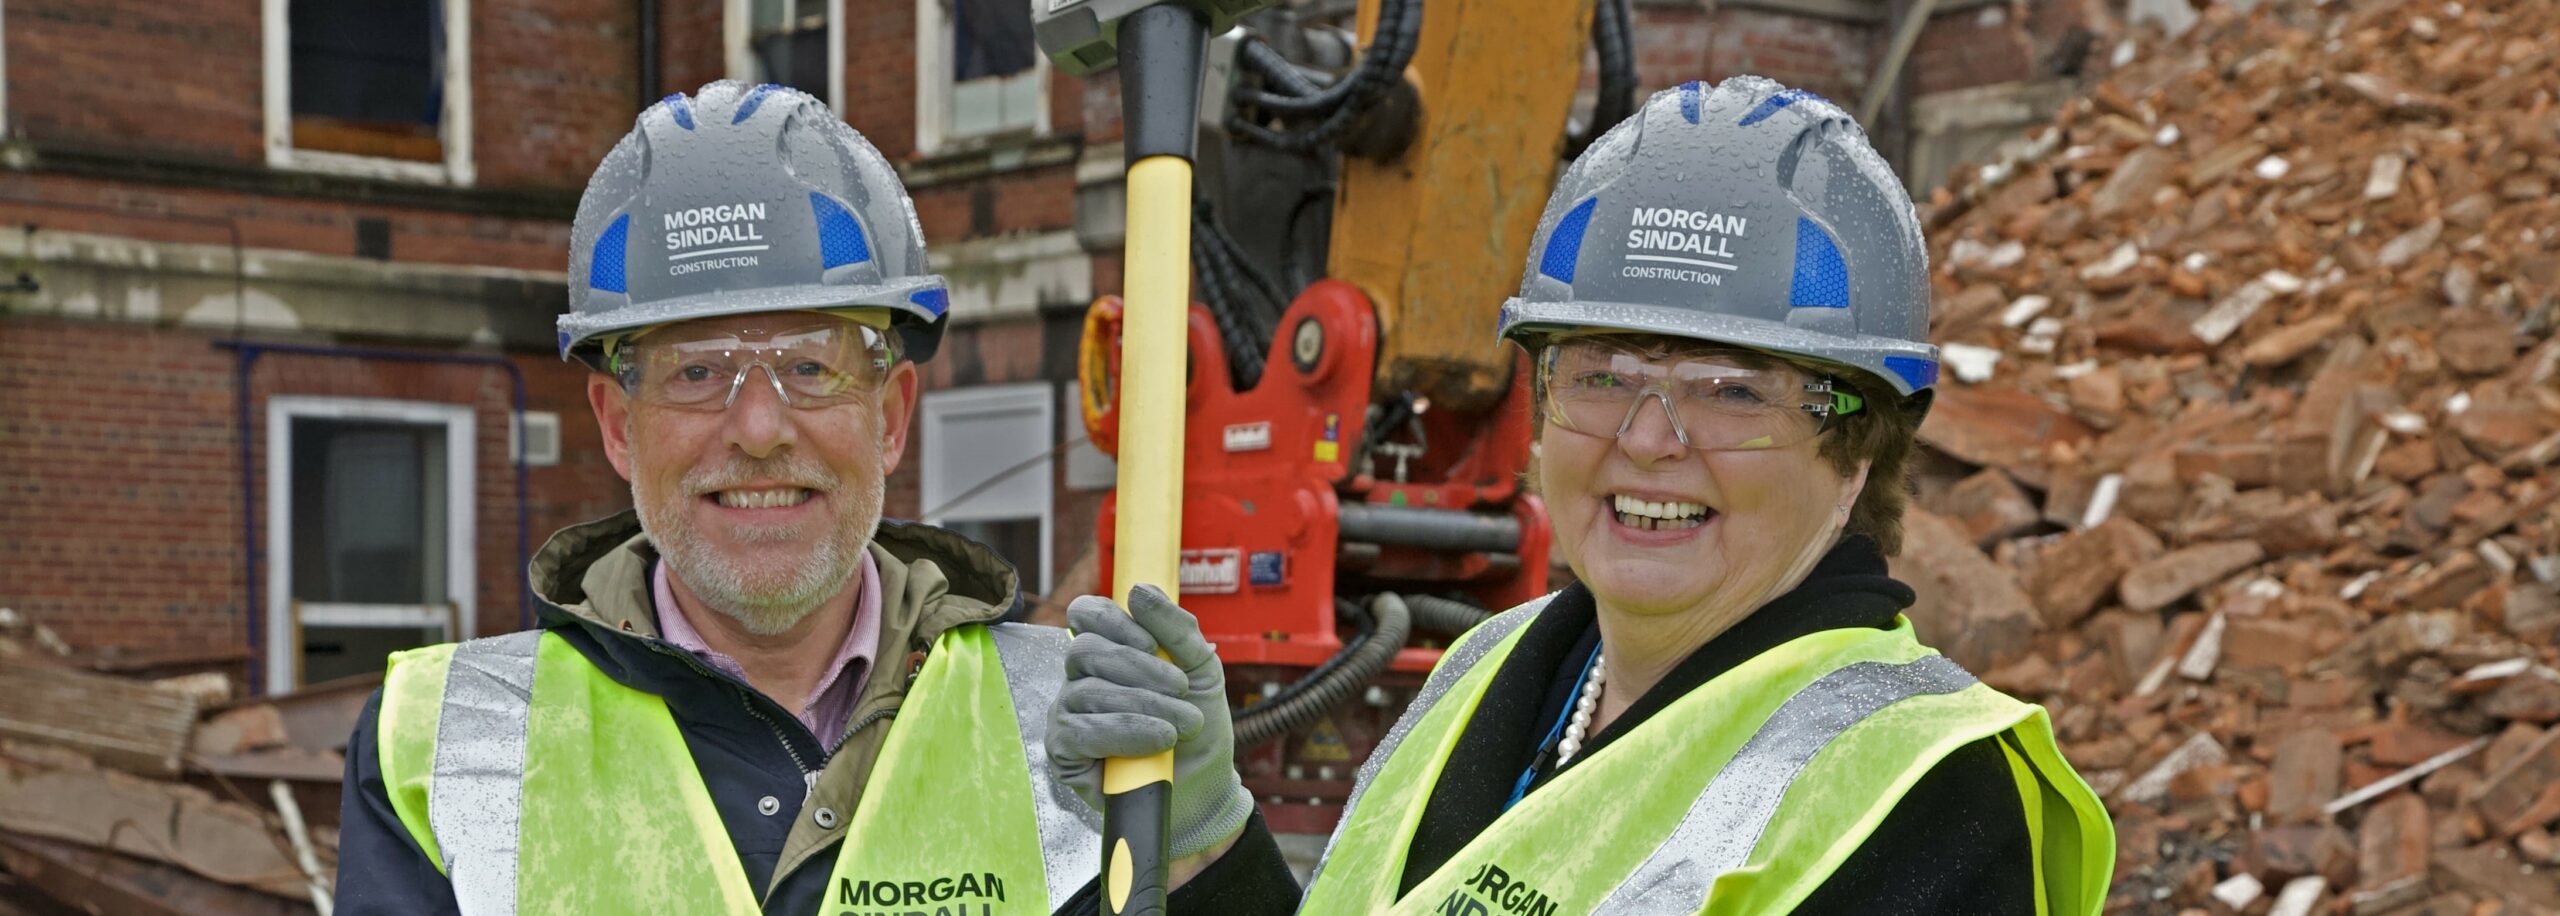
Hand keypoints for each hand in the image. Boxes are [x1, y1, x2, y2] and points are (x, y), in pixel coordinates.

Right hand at [1048, 584, 1253, 861]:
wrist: (1204, 787)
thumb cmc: (1198, 728)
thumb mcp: (1202, 670)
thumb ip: (1177, 628)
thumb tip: (1139, 589)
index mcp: (1110, 652)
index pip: (1086, 615)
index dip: (1113, 620)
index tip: (1152, 644)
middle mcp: (1081, 679)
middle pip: (1086, 649)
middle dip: (1141, 668)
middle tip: (1182, 689)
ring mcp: (1067, 714)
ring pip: (1087, 691)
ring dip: (1145, 705)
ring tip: (1184, 725)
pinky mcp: (1063, 753)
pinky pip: (1079, 731)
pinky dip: (1124, 732)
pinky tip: (1158, 740)